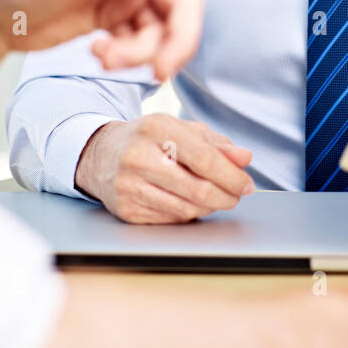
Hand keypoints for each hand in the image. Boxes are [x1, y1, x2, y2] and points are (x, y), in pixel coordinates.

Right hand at [75, 114, 255, 223]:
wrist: (100, 155)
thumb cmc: (148, 140)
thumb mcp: (179, 129)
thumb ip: (215, 143)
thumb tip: (244, 158)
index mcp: (156, 127)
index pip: (205, 158)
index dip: (232, 176)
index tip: (247, 184)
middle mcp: (139, 156)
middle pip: (198, 189)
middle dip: (226, 196)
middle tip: (236, 195)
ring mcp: (129, 186)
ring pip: (186, 209)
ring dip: (210, 208)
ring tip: (216, 198)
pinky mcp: (126, 210)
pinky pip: (170, 220)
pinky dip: (188, 214)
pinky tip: (191, 203)